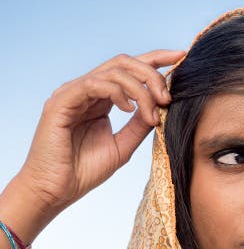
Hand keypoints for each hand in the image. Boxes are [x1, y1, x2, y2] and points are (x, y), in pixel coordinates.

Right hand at [15, 50, 184, 214]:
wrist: (57, 190)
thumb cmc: (85, 171)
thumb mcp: (124, 144)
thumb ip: (140, 125)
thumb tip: (161, 107)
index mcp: (100, 99)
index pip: (129, 69)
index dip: (155, 59)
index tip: (181, 57)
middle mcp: (86, 90)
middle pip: (123, 63)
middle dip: (152, 74)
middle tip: (167, 98)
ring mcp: (73, 93)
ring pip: (113, 71)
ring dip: (140, 90)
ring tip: (151, 113)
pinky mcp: (62, 101)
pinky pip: (94, 84)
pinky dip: (117, 92)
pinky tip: (128, 109)